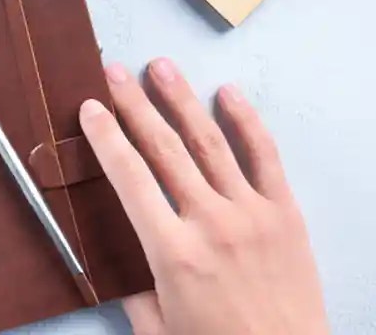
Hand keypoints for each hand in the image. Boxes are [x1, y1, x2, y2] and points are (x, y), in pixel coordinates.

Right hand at [80, 58, 325, 334]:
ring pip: (210, 143)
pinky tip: (229, 93)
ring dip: (182, 100)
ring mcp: (251, 215)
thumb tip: (112, 251)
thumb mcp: (157, 327)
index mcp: (172, 253)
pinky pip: (264, 157)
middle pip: (164, 149)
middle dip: (135, 105)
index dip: (106, 138)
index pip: (129, 179)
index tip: (90, 108)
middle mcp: (211, 224)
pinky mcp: (285, 215)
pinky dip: (246, 121)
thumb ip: (133, 285)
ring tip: (161, 67)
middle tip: (114, 71)